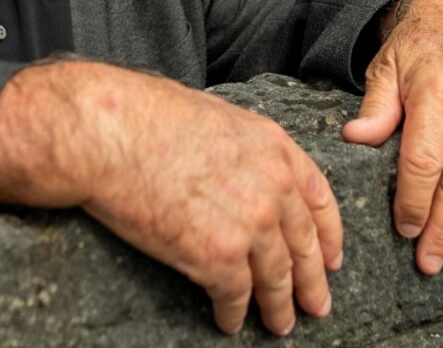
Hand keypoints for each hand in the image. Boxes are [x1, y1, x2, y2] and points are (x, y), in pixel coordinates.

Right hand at [0, 61, 342, 336]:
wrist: (111, 135)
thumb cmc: (148, 118)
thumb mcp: (218, 119)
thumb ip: (245, 151)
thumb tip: (245, 174)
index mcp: (276, 149)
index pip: (319, 200)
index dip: (328, 235)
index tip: (331, 258)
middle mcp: (274, 188)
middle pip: (303, 247)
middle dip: (311, 281)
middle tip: (317, 305)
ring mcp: (250, 226)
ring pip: (275, 279)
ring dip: (278, 307)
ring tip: (280, 324)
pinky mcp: (218, 259)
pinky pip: (234, 297)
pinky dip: (232, 315)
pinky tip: (229, 322)